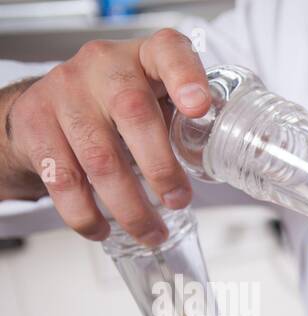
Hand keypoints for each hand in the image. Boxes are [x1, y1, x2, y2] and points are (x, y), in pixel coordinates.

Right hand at [0, 29, 209, 243]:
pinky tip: (103, 230)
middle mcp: (102, 67)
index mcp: (145, 56)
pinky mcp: (36, 125)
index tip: (200, 107)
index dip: (186, 77)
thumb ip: (188, 122)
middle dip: (161, 168)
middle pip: (133, 113)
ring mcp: (65, 93)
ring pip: (99, 157)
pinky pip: (63, 180)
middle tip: (178, 201)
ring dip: (130, 206)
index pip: (168, 51)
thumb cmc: (118, 105)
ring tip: (152, 232)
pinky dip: (86, 214)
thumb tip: (232, 162)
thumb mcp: (156, 99)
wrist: (48, 104)